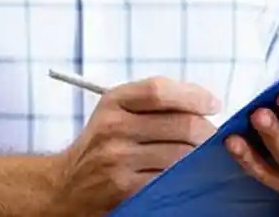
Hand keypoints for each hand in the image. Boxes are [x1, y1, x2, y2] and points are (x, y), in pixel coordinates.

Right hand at [51, 76, 220, 215]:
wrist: (64, 186)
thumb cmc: (102, 143)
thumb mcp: (117, 110)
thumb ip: (155, 100)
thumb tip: (205, 103)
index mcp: (114, 101)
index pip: (160, 90)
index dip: (194, 95)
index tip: (213, 104)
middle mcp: (114, 127)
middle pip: (181, 124)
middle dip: (207, 131)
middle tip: (213, 136)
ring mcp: (119, 159)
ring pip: (181, 154)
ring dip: (200, 156)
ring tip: (202, 155)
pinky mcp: (125, 188)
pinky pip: (170, 178)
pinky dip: (185, 175)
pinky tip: (186, 173)